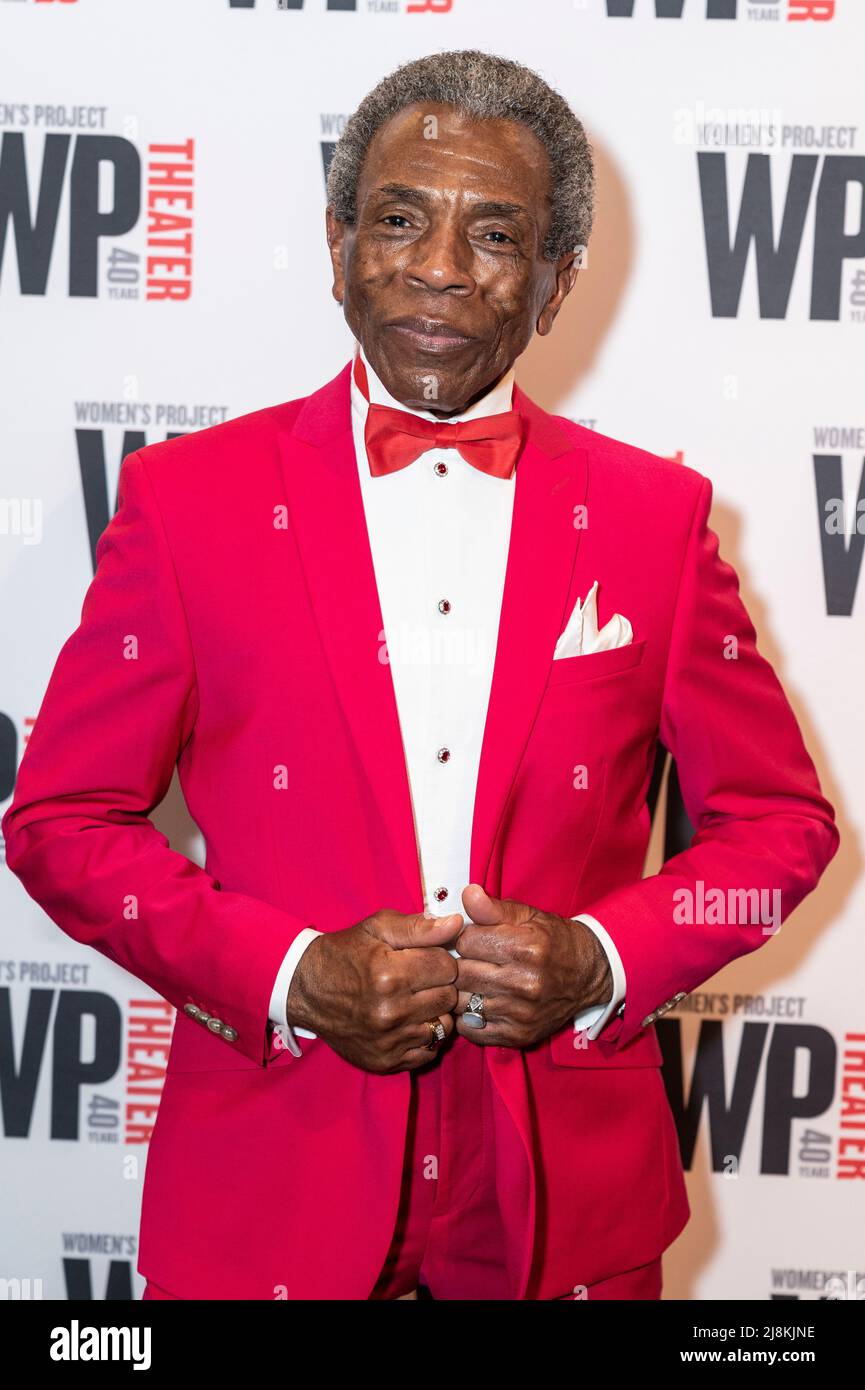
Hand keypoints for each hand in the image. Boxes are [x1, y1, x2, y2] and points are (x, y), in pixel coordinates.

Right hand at [285, 910, 461, 1073]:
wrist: (305, 990)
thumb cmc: (344, 953)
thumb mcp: (377, 928)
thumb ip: (419, 927)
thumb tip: (456, 924)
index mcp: (390, 974)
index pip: (448, 967)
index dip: (440, 958)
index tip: (424, 957)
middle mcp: (391, 1012)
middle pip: (449, 998)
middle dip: (440, 984)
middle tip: (420, 979)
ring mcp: (388, 1041)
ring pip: (443, 1026)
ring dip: (435, 1012)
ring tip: (414, 1000)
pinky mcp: (385, 1061)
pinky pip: (428, 1052)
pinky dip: (424, 1037)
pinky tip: (408, 1021)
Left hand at [454, 885, 612, 1048]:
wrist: (589, 974)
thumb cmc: (554, 941)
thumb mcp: (528, 916)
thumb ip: (494, 908)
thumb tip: (467, 893)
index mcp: (525, 948)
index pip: (466, 941)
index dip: (465, 937)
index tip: (475, 938)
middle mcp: (523, 983)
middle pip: (461, 973)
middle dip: (460, 963)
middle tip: (471, 960)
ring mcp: (520, 1012)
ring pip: (461, 1001)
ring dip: (462, 991)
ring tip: (475, 980)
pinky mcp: (518, 1035)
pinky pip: (472, 1029)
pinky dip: (468, 1017)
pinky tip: (479, 1003)